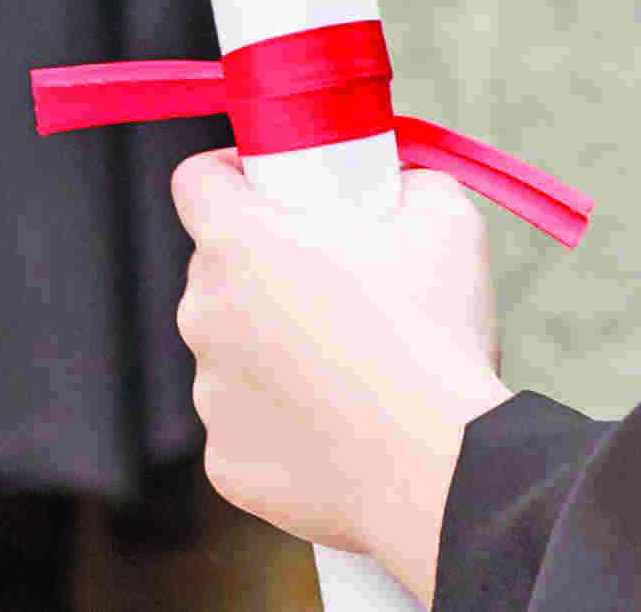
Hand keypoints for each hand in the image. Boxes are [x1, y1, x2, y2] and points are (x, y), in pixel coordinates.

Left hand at [173, 151, 508, 594]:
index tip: (277, 190)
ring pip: (233, 354)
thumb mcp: (444, 218)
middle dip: (270, 272)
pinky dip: (286, 424)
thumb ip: (408, 184)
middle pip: (220, 274)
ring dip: (277, 351)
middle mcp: (203, 316)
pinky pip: (248, 426)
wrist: (436, 464)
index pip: (196, 181)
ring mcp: (210, 396)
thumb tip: (404, 189)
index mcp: (238, 243)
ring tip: (355, 370)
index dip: (234, 175)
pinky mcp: (225, 464)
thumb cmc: (435, 334)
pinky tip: (344, 429)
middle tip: (343, 287)